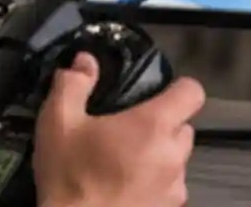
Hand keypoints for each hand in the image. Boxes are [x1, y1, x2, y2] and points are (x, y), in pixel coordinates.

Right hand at [34, 53, 204, 206]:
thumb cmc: (70, 177)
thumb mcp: (58, 124)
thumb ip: (73, 85)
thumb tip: (85, 61)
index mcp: (154, 125)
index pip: (192, 92)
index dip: (178, 89)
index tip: (157, 95)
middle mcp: (173, 154)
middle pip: (184, 128)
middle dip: (164, 127)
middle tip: (130, 133)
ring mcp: (175, 187)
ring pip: (178, 161)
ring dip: (161, 158)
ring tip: (127, 165)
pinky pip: (170, 189)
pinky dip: (156, 186)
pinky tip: (129, 189)